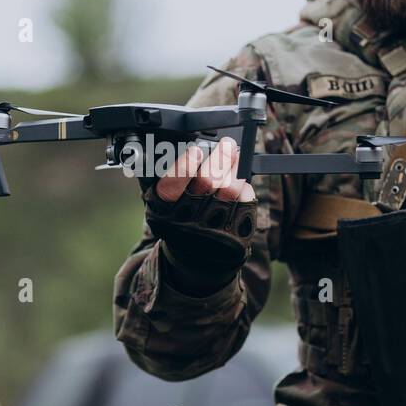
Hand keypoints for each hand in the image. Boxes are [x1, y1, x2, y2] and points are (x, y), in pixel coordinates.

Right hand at [143, 138, 258, 286]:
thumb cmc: (178, 220)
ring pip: (230, 190)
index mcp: (164, 211)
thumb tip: (166, 148)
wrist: (195, 260)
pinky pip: (245, 203)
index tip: (196, 149)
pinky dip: (245, 187)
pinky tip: (240, 182)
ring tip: (236, 158)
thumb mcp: (160, 204)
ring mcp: (212, 232)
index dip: (186, 164)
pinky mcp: (235, 237)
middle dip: (220, 157)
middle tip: (227, 145)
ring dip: (236, 169)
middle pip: (207, 182)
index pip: (173, 183)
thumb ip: (160, 178)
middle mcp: (187, 222)